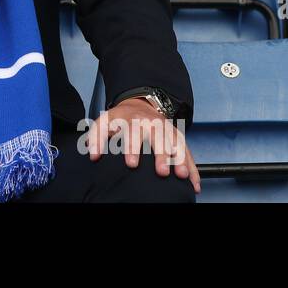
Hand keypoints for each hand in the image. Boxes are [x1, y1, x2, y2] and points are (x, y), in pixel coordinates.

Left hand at [84, 98, 200, 193]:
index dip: (132, 148)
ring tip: (182, 175)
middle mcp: (152, 125)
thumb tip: (93, 156)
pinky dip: (192, 167)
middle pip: (159, 139)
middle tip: (162, 172)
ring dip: (181, 160)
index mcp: (133, 121)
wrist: (140, 104)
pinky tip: (194, 183)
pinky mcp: (177, 136)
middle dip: (162, 155)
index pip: (132, 133)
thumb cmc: (120, 119)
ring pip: (176, 144)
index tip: (131, 164)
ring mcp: (167, 130)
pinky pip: (187, 151)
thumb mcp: (104, 122)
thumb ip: (96, 138)